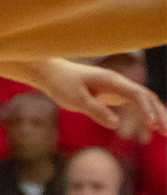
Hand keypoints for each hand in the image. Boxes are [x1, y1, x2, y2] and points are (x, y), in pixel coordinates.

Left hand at [29, 59, 166, 142]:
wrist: (49, 73)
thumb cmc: (61, 84)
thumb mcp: (75, 98)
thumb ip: (95, 110)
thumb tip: (115, 124)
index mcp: (110, 80)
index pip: (136, 94)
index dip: (147, 109)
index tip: (153, 124)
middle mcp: (117, 82)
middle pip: (146, 96)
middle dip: (159, 113)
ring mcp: (116, 87)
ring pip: (143, 100)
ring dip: (156, 114)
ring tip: (165, 133)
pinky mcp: (113, 93)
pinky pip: (134, 104)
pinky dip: (145, 114)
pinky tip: (151, 128)